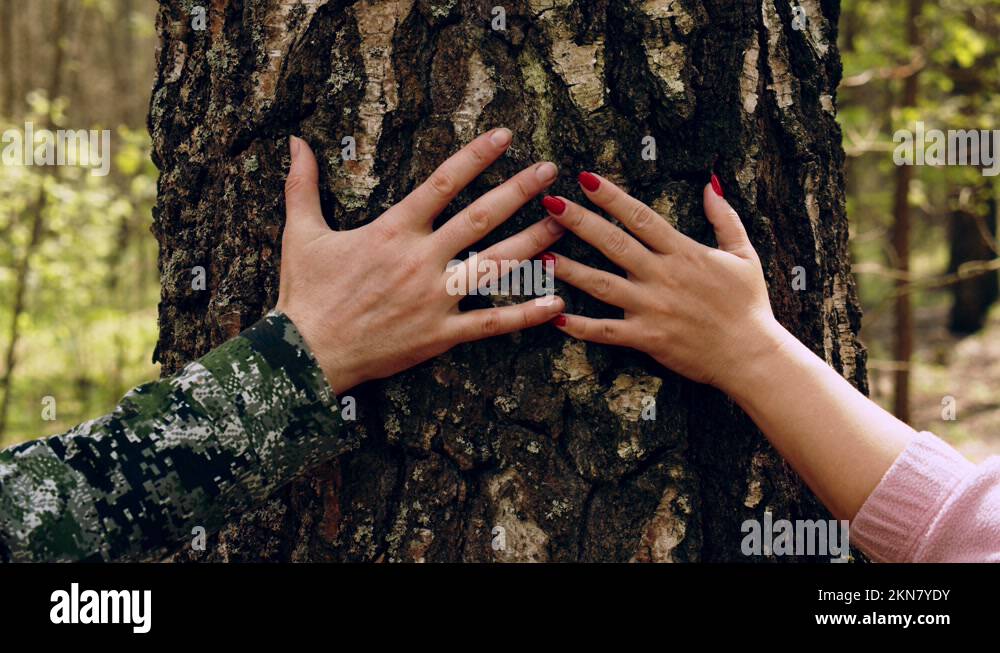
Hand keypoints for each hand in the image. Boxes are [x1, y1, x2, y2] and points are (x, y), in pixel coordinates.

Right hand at [276, 130, 565, 393]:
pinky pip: (490, 323)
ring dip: (532, 244)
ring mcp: (434, 298)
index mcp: (392, 230)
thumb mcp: (301, 233)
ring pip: (494, 266)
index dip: (476, 156)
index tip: (505, 136)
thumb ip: (303, 184)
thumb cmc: (304, 293)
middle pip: (480, 218)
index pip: (442, 183)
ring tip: (562, 226)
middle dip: (518, 191)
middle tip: (549, 171)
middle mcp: (420, 259)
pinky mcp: (440, 335)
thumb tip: (294, 141)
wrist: (305, 354)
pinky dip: (525, 315)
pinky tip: (556, 304)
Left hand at [544, 172, 788, 392]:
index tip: (586, 178)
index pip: (641, 217)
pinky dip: (580, 326)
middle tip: (550, 203)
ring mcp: (651, 307)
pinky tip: (555, 316)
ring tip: (540, 256)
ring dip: (570, 269)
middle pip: (613, 243)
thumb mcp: (744, 254)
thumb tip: (710, 185)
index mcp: (683, 252)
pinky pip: (607, 331)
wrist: (751, 354)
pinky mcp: (646, 337)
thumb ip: (724, 218)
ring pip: (601, 284)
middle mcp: (662, 275)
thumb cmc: (749, 304)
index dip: (612, 196)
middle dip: (579, 221)